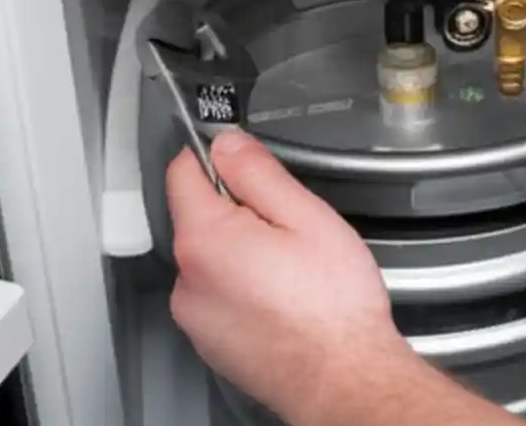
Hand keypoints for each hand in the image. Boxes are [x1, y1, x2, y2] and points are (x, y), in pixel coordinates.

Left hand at [166, 130, 415, 423]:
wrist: (343, 381)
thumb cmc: (333, 309)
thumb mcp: (306, 217)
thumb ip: (258, 174)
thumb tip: (228, 144)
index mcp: (204, 240)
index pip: (183, 171)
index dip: (218, 158)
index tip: (249, 163)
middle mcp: (188, 280)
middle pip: (201, 217)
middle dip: (241, 212)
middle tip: (292, 229)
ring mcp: (196, 316)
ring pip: (214, 258)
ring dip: (245, 253)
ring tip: (294, 271)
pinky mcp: (211, 341)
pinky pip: (221, 295)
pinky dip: (247, 289)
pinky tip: (287, 299)